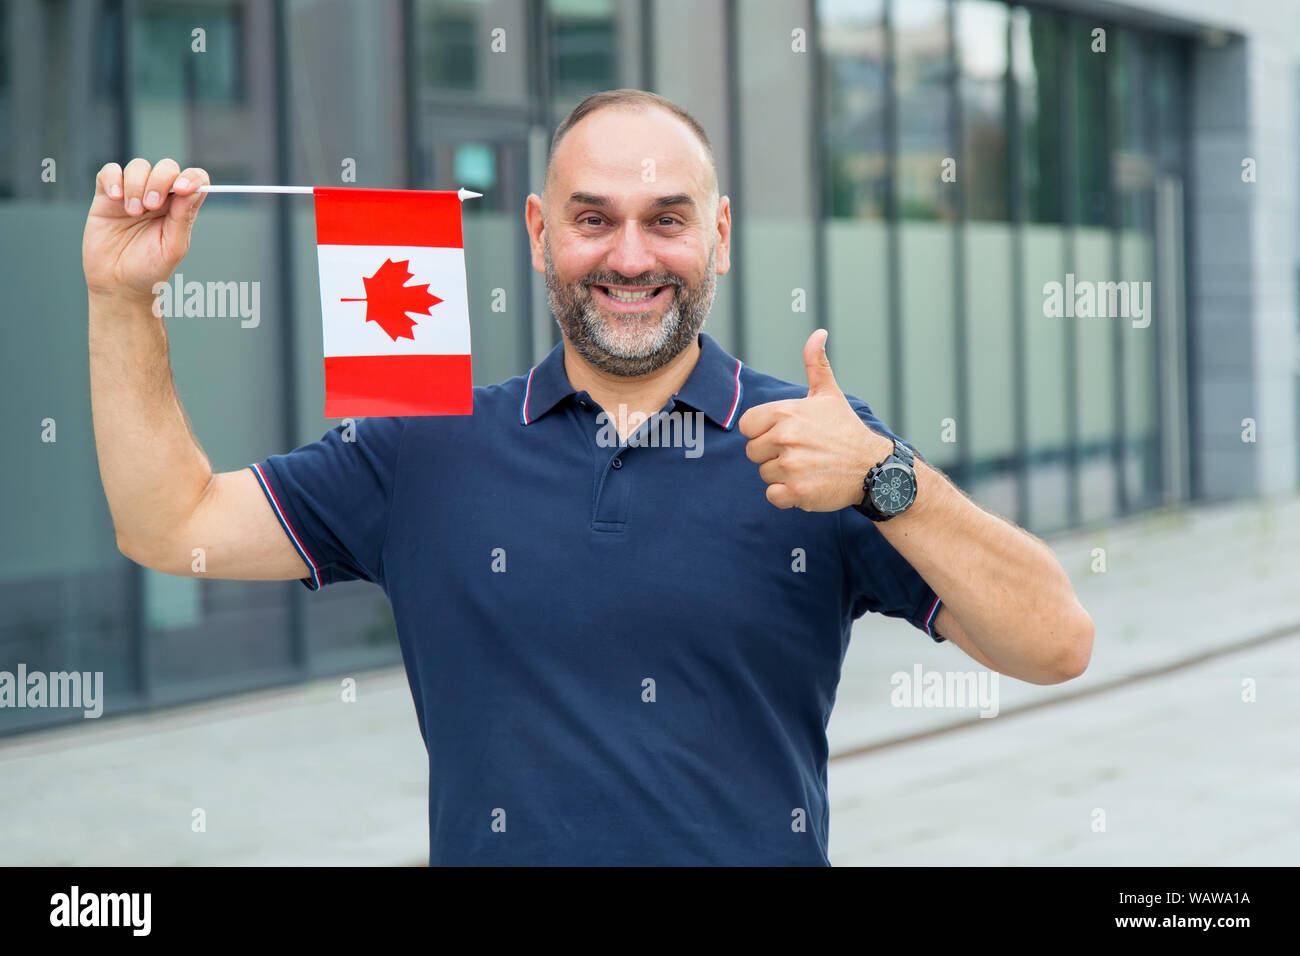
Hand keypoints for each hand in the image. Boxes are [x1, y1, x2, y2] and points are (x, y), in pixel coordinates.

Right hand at [82, 158, 209, 302]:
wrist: (118, 285)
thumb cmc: (150, 270)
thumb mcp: (173, 248)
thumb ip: (183, 219)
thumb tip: (192, 191)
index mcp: (181, 209)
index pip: (194, 180)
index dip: (192, 177)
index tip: (182, 189)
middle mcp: (160, 198)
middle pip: (166, 168)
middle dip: (159, 181)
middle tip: (152, 206)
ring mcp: (133, 195)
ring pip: (138, 166)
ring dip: (136, 185)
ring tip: (133, 213)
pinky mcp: (107, 197)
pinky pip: (110, 172)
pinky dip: (113, 179)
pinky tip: (115, 198)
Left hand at [738, 329, 893, 510]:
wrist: (873, 467)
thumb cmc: (846, 430)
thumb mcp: (829, 394)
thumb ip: (815, 364)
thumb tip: (818, 333)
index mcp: (786, 412)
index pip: (747, 426)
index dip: (762, 432)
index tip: (785, 434)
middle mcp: (785, 438)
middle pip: (753, 452)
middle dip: (772, 454)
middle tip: (801, 452)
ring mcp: (791, 466)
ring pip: (764, 474)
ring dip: (781, 475)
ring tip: (807, 467)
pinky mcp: (797, 492)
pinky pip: (772, 496)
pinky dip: (786, 495)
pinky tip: (806, 484)